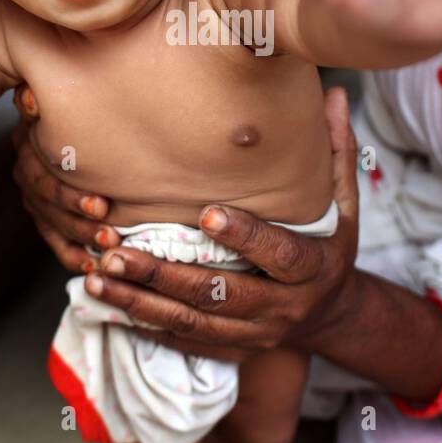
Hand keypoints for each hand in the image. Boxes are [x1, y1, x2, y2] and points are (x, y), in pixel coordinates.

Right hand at [9, 84, 118, 272]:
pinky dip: (72, 255)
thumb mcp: (55, 101)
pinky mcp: (46, 218)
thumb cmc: (72, 105)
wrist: (72, 118)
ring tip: (107, 248)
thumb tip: (28, 99)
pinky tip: (91, 265)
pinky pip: (56, 242)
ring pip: (53, 226)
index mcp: (28, 148)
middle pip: (49, 207)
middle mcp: (28, 176)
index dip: (70, 196)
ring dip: (80, 240)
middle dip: (80, 222)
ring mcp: (36, 200)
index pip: (44, 179)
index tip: (103, 206)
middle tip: (110, 233)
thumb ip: (38, 103)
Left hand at [79, 86, 360, 362]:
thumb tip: (335, 94)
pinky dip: (145, 325)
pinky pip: (184, 342)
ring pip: (192, 323)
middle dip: (164, 276)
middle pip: (219, 294)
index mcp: (312, 267)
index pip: (279, 253)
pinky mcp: (232, 349)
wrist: (331, 313)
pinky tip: (108, 304)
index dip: (245, 236)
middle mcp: (283, 307)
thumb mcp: (343, 202)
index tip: (205, 214)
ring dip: (141, 303)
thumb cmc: (329, 244)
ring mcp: (255, 333)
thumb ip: (336, 152)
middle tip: (116, 251)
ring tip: (98, 277)